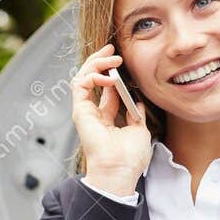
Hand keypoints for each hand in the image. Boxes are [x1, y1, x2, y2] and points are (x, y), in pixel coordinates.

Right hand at [72, 43, 149, 193]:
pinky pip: (81, 84)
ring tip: (113, 58)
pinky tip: (109, 77)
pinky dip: (93, 75)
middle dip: (100, 61)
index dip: (112, 73)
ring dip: (96, 63)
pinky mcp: (80, 111)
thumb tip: (137, 104)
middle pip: (90, 79)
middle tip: (112, 48)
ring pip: (82, 77)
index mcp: (106, 119)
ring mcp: (85, 111)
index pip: (106, 89)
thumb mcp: (140, 131)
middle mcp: (93, 113)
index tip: (121, 59)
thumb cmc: (130, 159)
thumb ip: (136, 115)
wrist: (119, 171)